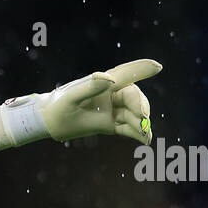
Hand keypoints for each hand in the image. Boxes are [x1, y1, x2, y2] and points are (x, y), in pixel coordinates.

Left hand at [40, 59, 160, 143]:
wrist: (50, 122)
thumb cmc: (58, 105)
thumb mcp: (70, 97)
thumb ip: (89, 87)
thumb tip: (109, 79)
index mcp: (103, 82)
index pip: (126, 74)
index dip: (142, 69)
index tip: (157, 66)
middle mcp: (111, 94)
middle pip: (134, 97)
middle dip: (141, 106)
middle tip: (142, 117)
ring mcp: (113, 109)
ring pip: (134, 113)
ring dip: (141, 122)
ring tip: (145, 132)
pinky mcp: (111, 124)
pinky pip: (128, 128)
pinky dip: (138, 134)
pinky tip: (145, 141)